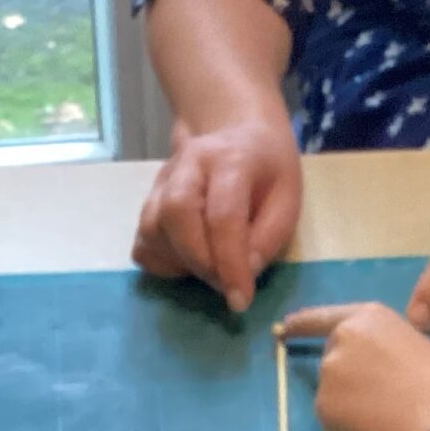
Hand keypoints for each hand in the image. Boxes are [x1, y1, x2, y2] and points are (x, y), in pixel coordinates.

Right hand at [131, 118, 303, 312]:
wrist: (236, 131)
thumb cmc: (267, 169)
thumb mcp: (287, 198)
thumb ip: (269, 237)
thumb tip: (243, 274)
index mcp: (231, 159)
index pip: (223, 214)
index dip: (230, 262)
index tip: (240, 299)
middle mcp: (188, 165)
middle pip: (175, 214)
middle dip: (200, 261)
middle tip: (225, 283)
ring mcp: (161, 181)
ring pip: (151, 229)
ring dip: (181, 263)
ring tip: (211, 267)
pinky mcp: (148, 200)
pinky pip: (142, 242)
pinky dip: (162, 261)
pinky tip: (188, 260)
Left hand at [279, 303, 429, 430]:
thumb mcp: (412, 345)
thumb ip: (379, 348)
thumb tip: (366, 368)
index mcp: (366, 319)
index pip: (322, 319)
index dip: (301, 324)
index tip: (283, 329)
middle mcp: (340, 341)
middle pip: (331, 361)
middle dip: (348, 378)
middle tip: (383, 398)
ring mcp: (328, 375)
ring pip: (332, 394)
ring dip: (350, 405)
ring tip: (388, 417)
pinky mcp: (324, 409)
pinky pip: (333, 420)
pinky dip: (349, 428)